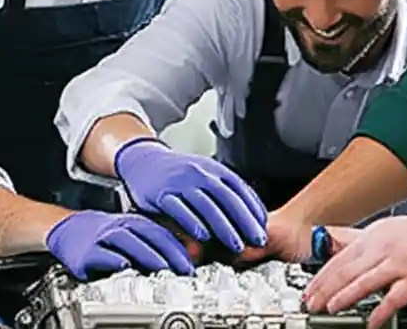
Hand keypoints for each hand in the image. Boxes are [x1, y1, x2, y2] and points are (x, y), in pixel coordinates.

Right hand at [45, 210, 195, 280]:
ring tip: (162, 268)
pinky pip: (101, 255)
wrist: (67, 230)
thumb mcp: (133, 234)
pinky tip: (124, 265)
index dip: (178, 246)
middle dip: (168, 253)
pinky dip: (113, 259)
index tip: (193, 262)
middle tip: (184, 269)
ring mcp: (102, 238)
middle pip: (147, 236)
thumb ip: (159, 242)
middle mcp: (119, 227)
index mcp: (133, 222)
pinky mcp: (86, 252)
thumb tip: (192, 252)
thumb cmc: (105, 235)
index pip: (160, 232)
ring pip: (127, 243)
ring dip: (146, 255)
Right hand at [114, 138, 267, 252]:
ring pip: (205, 204)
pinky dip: (192, 222)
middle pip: (226, 197)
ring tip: (236, 245)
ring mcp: (178, 182)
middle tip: (257, 240)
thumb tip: (254, 214)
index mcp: (212, 168)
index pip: (239, 188)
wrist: (142, 161)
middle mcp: (197, 172)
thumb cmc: (178, 174)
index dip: (254, 209)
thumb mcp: (205, 174)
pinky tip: (203, 236)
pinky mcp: (160, 193)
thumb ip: (226, 190)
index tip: (264, 227)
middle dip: (244, 220)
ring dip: (223, 226)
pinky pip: (178, 208)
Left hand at [303, 214, 406, 328]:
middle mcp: (383, 249)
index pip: (339, 258)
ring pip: (363, 282)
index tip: (310, 288)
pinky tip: (371, 322)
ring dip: (343, 297)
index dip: (321, 276)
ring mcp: (400, 264)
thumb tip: (337, 240)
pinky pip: (394, 298)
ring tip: (330, 308)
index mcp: (374, 237)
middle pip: (345, 271)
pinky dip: (380, 312)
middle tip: (311, 302)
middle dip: (324, 289)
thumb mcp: (388, 228)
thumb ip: (362, 238)